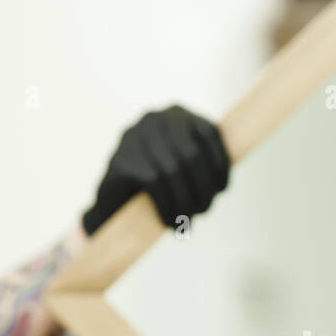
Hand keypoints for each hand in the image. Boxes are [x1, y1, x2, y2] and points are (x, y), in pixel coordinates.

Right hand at [81, 104, 229, 233]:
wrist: (111, 203)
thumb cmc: (155, 186)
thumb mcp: (184, 167)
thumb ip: (205, 164)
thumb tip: (223, 181)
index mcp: (175, 114)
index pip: (209, 132)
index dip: (220, 163)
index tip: (222, 190)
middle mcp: (154, 118)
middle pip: (192, 154)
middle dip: (203, 188)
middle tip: (204, 211)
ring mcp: (134, 136)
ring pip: (174, 170)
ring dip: (186, 201)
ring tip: (188, 221)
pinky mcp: (120, 159)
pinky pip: (154, 183)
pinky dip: (167, 206)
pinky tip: (169, 222)